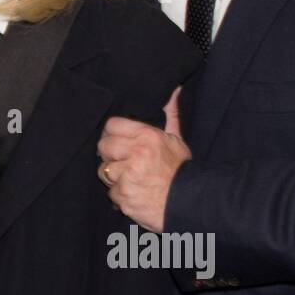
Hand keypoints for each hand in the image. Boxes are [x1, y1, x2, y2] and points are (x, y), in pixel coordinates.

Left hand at [97, 88, 190, 231]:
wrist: (191, 203)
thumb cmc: (182, 171)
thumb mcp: (177, 140)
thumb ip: (170, 115)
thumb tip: (173, 90)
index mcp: (147, 136)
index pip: (112, 124)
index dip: (112, 133)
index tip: (117, 140)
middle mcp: (136, 154)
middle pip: (103, 146)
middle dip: (110, 154)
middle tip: (122, 160)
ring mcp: (128, 176)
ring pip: (103, 171)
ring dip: (114, 176)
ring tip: (130, 178)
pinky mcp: (124, 197)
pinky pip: (110, 193)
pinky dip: (120, 195)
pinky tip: (134, 193)